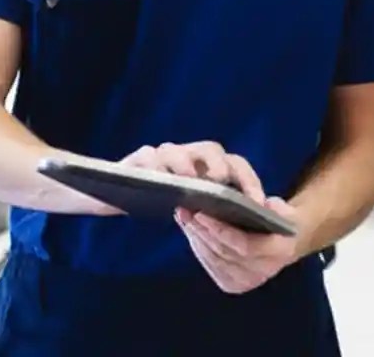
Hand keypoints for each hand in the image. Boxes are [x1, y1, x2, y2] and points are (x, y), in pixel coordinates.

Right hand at [118, 140, 266, 202]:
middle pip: (210, 150)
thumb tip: (249, 224)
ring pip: (175, 150)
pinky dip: (151, 166)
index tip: (258, 202)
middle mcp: (187, 156)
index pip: (235, 165)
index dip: (248, 181)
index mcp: (206, 166)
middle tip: (223, 184)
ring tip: (190, 181)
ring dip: (183, 163)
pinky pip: (145, 157)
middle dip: (220, 166)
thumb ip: (215, 213)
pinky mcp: (135, 162)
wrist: (114, 195)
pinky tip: (156, 182)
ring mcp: (160, 156)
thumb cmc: (160, 202)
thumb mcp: (193, 208)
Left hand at [175, 197, 301, 293]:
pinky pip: (210, 265)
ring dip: (196, 238)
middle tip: (185, 211)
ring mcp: (247, 281)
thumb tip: (260, 205)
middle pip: (224, 253)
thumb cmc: (278, 220)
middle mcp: (263, 271)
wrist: (282, 243)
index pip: (245, 246)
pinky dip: (198, 247)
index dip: (221, 231)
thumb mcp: (281, 208)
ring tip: (183, 217)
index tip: (201, 214)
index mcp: (279, 251)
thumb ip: (275, 207)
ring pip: (214, 259)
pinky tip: (190, 231)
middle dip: (202, 231)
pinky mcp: (233, 285)